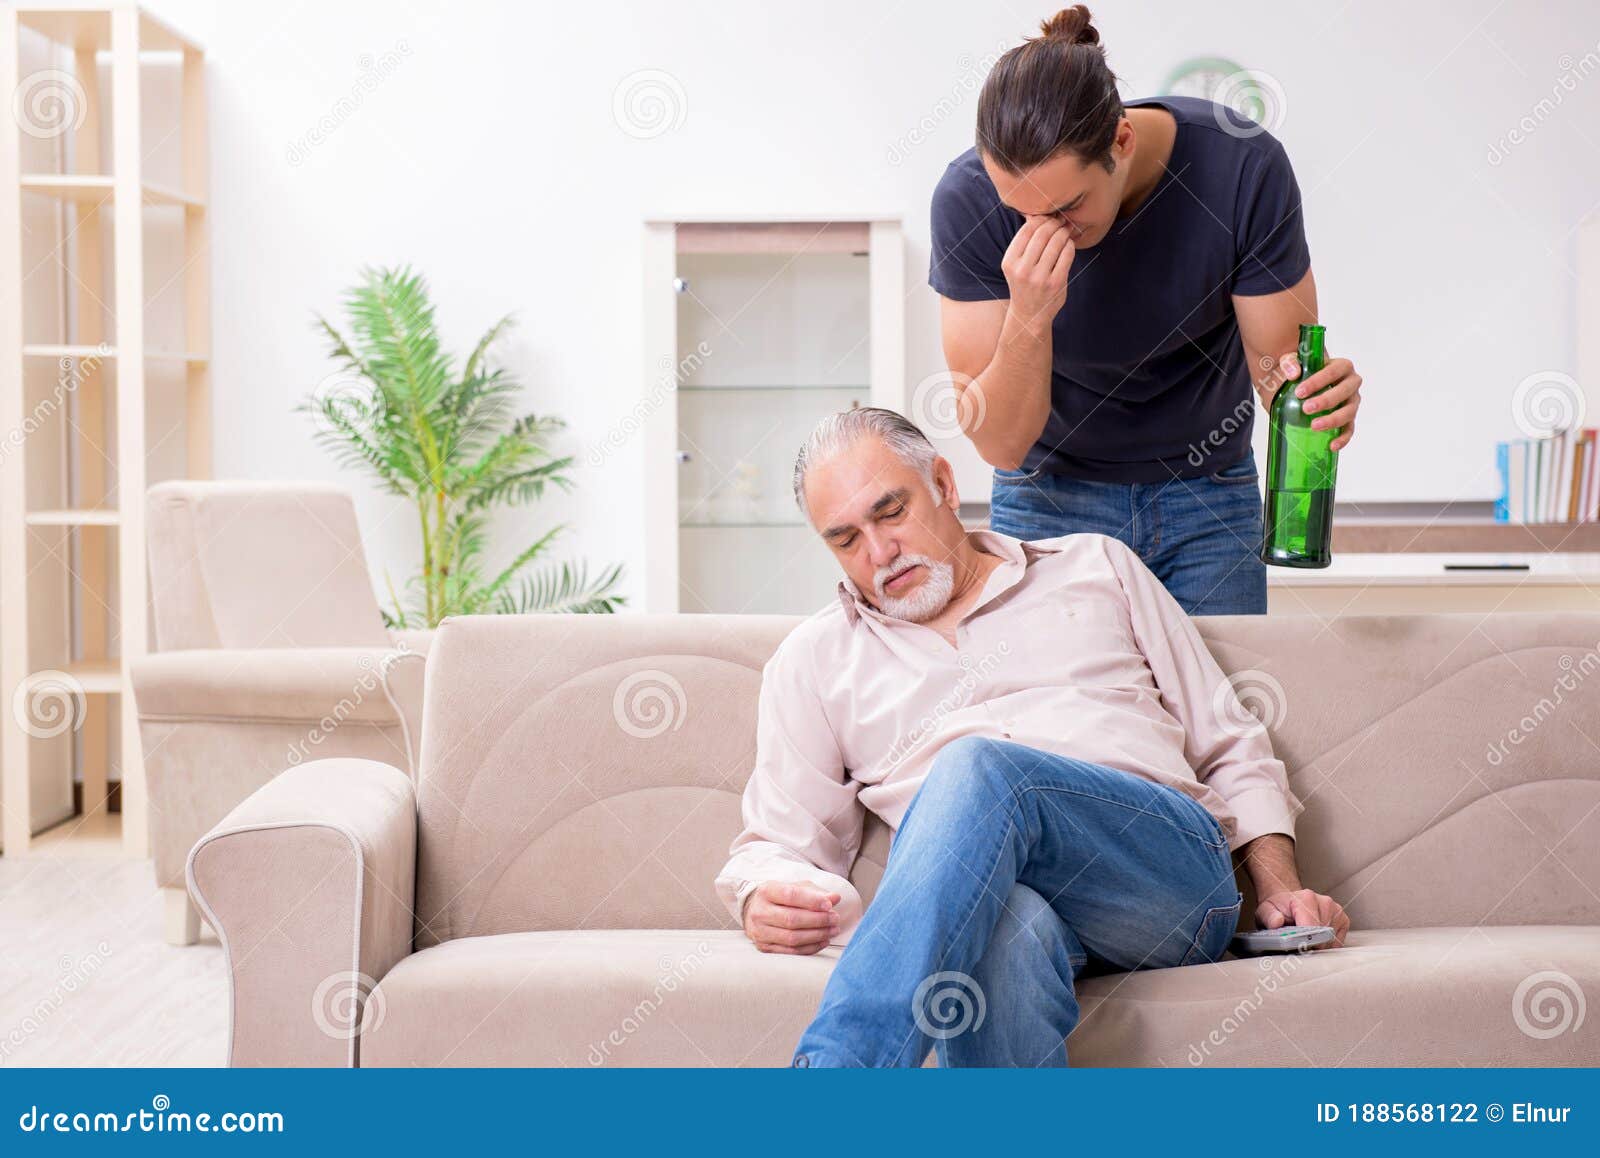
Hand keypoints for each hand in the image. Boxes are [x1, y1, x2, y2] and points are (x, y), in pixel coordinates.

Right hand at [742, 880, 841, 954]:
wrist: (755, 911)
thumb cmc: (781, 897)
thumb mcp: (796, 888)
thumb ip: (816, 892)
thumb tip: (835, 898)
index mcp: (766, 891)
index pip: (790, 895)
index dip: (812, 901)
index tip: (829, 905)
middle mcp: (760, 911)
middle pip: (792, 919)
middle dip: (818, 920)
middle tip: (835, 919)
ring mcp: (760, 931)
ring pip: (792, 938)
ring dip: (817, 935)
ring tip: (833, 930)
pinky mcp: (764, 947)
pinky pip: (791, 951)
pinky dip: (811, 947)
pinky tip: (824, 941)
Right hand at [1001, 217, 1074, 332]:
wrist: (1029, 314)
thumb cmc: (1024, 283)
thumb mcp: (1015, 264)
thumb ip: (1024, 242)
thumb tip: (1033, 213)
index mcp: (1010, 262)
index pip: (1027, 230)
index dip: (1040, 219)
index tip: (1048, 217)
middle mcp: (1022, 270)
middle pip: (1043, 233)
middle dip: (1054, 223)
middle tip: (1061, 220)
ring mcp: (1040, 278)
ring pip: (1056, 242)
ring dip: (1064, 232)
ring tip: (1065, 230)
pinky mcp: (1056, 283)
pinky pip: (1067, 254)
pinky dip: (1070, 245)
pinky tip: (1068, 244)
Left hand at [1256, 887, 1349, 948]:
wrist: (1288, 902)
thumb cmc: (1279, 908)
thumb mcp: (1266, 911)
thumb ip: (1269, 917)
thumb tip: (1277, 922)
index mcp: (1306, 898)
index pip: (1312, 927)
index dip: (1305, 943)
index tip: (1298, 951)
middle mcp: (1324, 902)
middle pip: (1323, 936)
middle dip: (1311, 946)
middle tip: (1298, 947)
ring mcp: (1335, 910)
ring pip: (1331, 941)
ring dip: (1318, 945)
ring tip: (1305, 940)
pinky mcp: (1342, 919)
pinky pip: (1338, 941)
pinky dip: (1327, 945)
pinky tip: (1315, 939)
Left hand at [1278, 351, 1361, 451]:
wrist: (1304, 385)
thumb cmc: (1302, 371)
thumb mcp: (1292, 361)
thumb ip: (1289, 362)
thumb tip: (1293, 374)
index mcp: (1341, 366)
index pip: (1334, 371)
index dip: (1318, 381)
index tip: (1300, 392)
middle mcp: (1351, 383)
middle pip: (1345, 391)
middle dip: (1326, 401)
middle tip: (1306, 408)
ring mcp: (1352, 401)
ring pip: (1349, 411)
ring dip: (1333, 420)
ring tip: (1314, 426)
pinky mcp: (1349, 417)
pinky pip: (1350, 429)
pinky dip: (1343, 438)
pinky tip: (1332, 445)